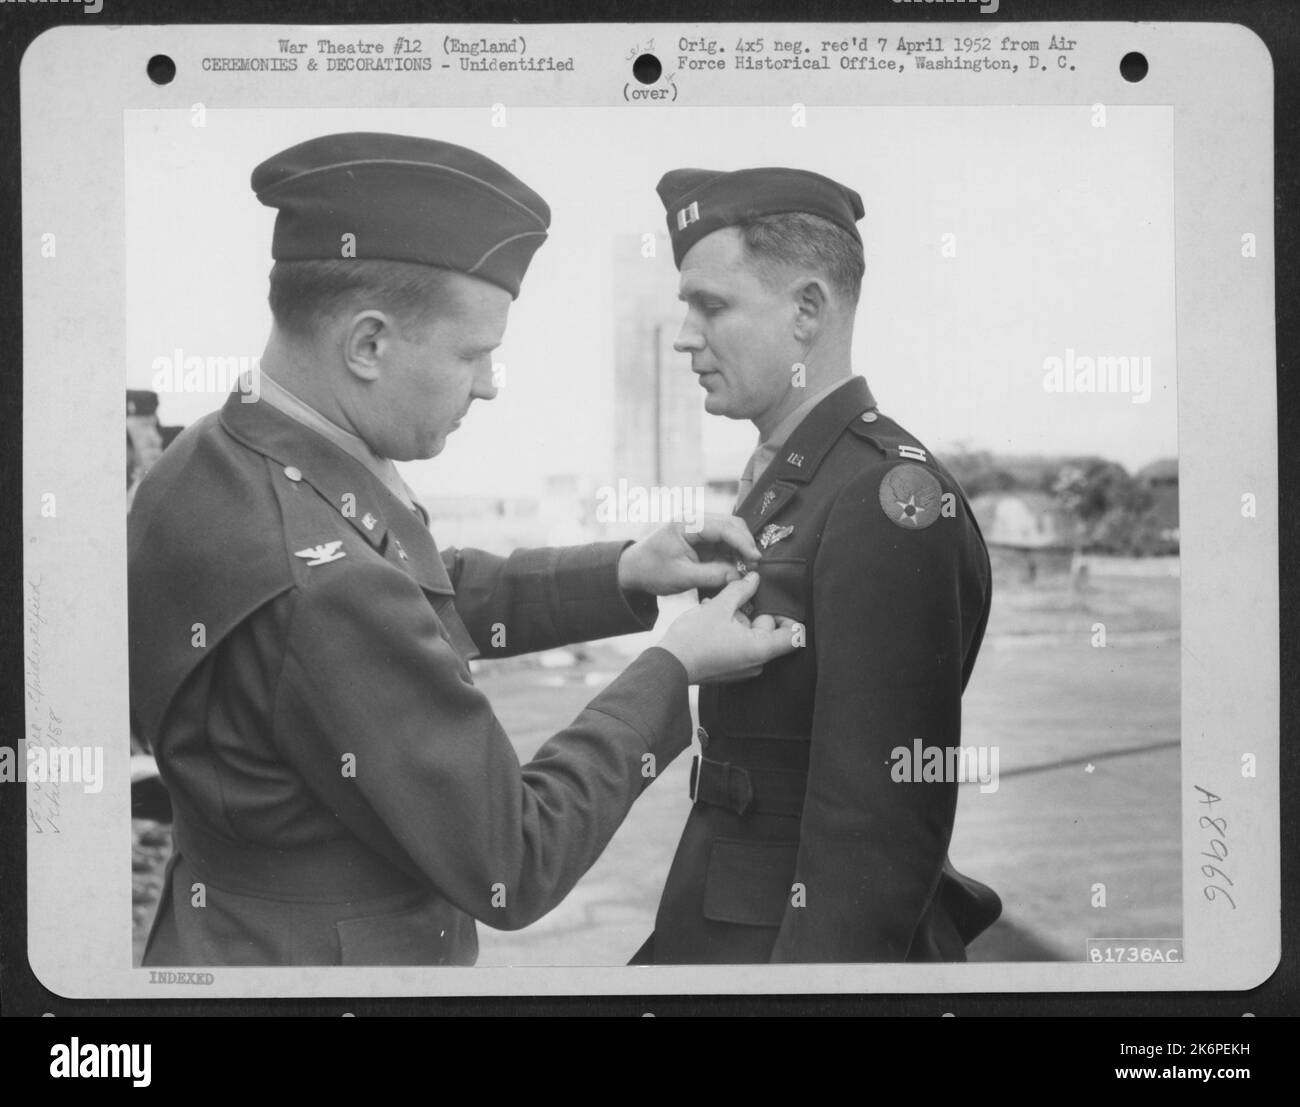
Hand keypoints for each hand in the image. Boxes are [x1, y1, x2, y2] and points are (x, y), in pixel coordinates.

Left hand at [617, 515, 761, 595]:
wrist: (633, 570)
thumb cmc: (652, 571)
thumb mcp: (683, 577)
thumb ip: (713, 576)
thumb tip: (740, 576)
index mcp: (687, 523)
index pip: (723, 526)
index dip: (742, 542)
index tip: (755, 558)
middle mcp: (695, 519)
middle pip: (731, 524)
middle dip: (745, 544)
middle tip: (754, 565)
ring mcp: (699, 527)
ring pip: (731, 532)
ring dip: (741, 549)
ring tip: (747, 569)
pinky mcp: (702, 538)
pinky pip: (724, 542)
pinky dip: (733, 553)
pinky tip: (737, 567)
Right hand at [658, 573, 802, 683]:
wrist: (668, 665)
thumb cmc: (694, 639)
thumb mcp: (719, 607)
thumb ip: (741, 590)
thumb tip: (754, 579)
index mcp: (760, 649)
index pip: (794, 636)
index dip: (788, 617)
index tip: (773, 603)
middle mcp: (756, 662)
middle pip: (768, 631)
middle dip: (752, 612)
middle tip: (733, 600)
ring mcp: (743, 668)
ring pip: (750, 635)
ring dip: (737, 619)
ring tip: (716, 608)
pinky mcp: (730, 669)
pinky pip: (739, 645)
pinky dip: (730, 631)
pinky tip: (711, 618)